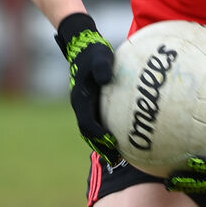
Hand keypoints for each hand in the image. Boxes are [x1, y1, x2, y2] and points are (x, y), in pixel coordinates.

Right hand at [54, 12, 119, 163]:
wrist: (85, 47)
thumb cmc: (94, 51)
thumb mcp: (99, 56)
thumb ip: (102, 67)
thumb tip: (106, 78)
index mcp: (81, 98)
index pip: (87, 122)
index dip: (98, 134)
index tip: (110, 143)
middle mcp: (82, 105)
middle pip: (89, 132)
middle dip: (101, 146)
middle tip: (116, 160)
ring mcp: (87, 106)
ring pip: (93, 129)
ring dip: (103, 144)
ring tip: (119, 157)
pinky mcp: (94, 103)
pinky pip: (100, 121)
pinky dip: (108, 132)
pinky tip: (125, 138)